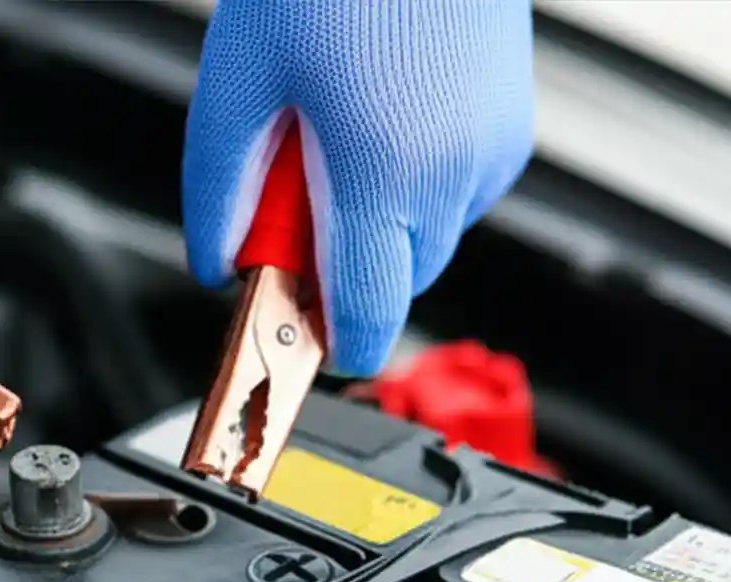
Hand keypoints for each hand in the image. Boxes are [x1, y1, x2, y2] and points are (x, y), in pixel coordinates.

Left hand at [182, 0, 534, 376]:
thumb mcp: (239, 85)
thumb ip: (221, 194)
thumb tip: (219, 266)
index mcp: (386, 175)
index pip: (363, 322)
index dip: (323, 347)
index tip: (287, 342)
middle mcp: (455, 175)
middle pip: (390, 287)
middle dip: (339, 265)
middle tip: (295, 188)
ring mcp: (492, 153)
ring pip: (424, 242)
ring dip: (376, 222)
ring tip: (339, 133)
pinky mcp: (511, 130)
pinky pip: (453, 195)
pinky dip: (411, 184)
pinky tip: (380, 117)